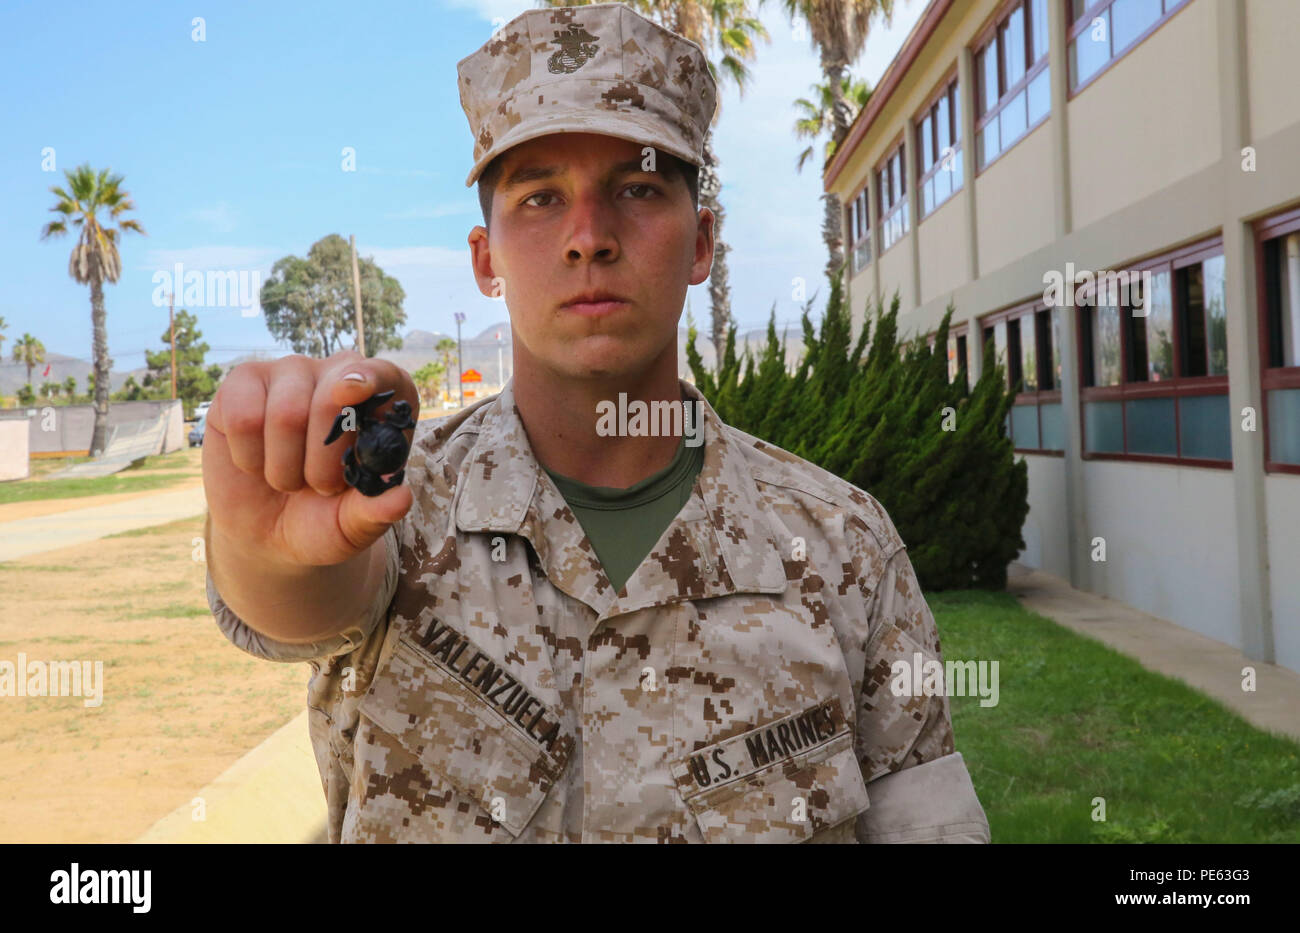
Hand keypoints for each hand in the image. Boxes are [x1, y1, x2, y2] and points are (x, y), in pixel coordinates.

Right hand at [203, 351, 419, 567]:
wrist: (268, 534)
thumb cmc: (323, 520)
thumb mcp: (353, 526)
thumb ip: (375, 512)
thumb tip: (402, 499)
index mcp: (379, 405)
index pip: (384, 375)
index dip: (370, 379)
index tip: (351, 395)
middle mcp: (336, 376)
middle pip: (330, 399)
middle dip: (323, 458)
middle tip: (321, 487)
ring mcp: (289, 374)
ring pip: (286, 414)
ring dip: (284, 467)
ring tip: (288, 480)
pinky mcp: (242, 383)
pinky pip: (243, 416)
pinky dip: (249, 456)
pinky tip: (255, 463)